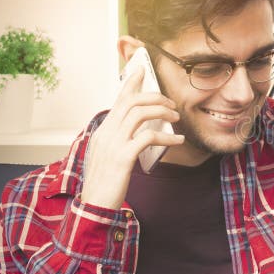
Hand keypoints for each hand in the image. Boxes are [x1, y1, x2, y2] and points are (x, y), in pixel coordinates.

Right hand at [81, 69, 183, 209]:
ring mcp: (113, 144)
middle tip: (172, 104)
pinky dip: (167, 137)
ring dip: (162, 112)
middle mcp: (106, 133)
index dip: (130, 83)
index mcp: (103, 131)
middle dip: (155, 97)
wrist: (95, 205)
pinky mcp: (123, 157)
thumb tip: (141, 130)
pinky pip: (148, 137)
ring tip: (176, 119)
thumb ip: (121, 140)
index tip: (141, 68)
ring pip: (139, 113)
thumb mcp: (111, 156)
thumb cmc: (106, 182)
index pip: (118, 100)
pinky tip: (179, 141)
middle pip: (131, 101)